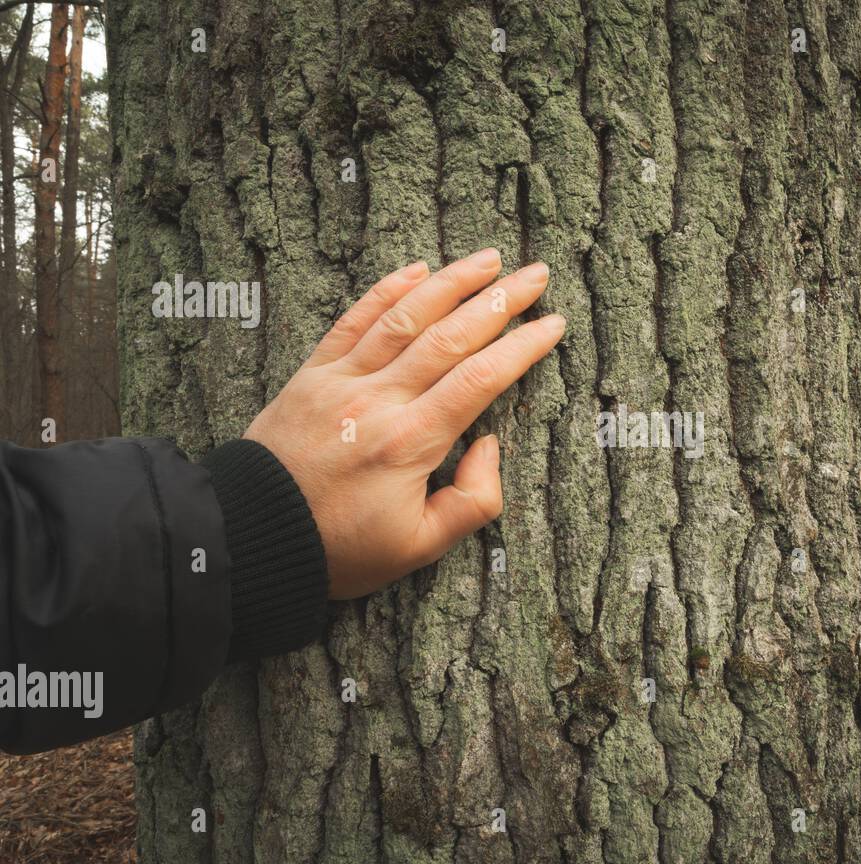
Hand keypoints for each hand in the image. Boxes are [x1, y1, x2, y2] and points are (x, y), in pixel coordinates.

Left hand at [243, 248, 562, 598]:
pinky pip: (353, 322)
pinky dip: (385, 291)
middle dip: (500, 301)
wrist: (249, 537)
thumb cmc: (340, 548)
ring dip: (451, 282)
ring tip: (489, 258)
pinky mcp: (312, 374)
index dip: (521, 348)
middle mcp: (379, 400)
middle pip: (450, 336)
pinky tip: (416, 269)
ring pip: (405, 318)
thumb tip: (490, 445)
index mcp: (411, 443)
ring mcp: (342, 381)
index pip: (480, 379)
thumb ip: (473, 501)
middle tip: (536, 275)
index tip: (552, 324)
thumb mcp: (421, 547)